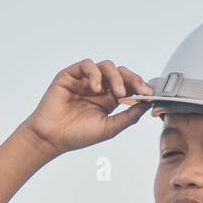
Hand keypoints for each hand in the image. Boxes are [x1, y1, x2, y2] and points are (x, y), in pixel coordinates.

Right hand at [20, 59, 153, 155]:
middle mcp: (98, 87)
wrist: (52, 138)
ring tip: (117, 93)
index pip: (129, 85)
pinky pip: (87, 65)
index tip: (150, 94)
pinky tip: (96, 88)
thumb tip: (147, 104)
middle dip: (133, 79)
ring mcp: (84, 80)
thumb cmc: (77, 135)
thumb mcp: (110, 128)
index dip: (140, 86)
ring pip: (106, 66)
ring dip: (116, 77)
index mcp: (109, 99)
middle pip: (121, 73)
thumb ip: (128, 116)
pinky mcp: (70, 75)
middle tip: (140, 90)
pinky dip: (95, 74)